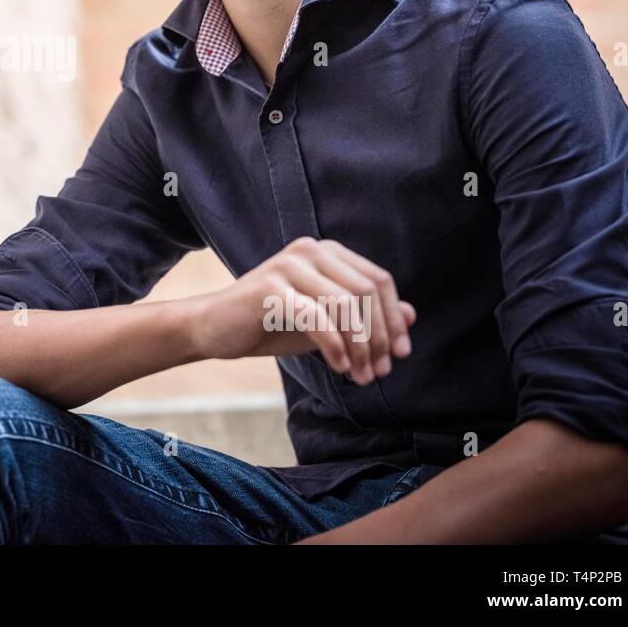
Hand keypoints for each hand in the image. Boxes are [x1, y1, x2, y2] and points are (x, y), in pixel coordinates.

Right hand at [191, 236, 415, 383]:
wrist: (215, 329)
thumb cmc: (272, 324)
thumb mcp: (327, 322)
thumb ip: (364, 315)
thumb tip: (412, 315)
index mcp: (326, 252)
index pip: (378, 280)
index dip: (393, 319)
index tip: (400, 354)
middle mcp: (309, 250)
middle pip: (366, 292)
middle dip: (378, 337)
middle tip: (378, 373)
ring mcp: (288, 265)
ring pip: (344, 305)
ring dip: (359, 347)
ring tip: (359, 376)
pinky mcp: (270, 286)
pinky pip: (316, 318)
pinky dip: (334, 347)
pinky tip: (339, 368)